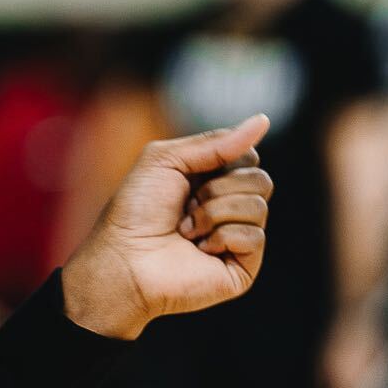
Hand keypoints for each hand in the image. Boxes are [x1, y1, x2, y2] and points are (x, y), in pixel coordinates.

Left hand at [61, 114, 272, 339]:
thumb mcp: (166, 159)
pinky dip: (222, 237)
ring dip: (214, 213)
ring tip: (187, 229)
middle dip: (218, 187)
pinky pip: (255, 236)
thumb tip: (262, 121)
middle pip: (260, 179)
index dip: (226, 157)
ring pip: (259, 205)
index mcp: (210, 178)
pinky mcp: (243, 265)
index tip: (194, 171)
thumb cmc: (135, 209)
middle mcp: (227, 206)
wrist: (124, 258)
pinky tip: (199, 249)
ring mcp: (237, 236)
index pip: (248, 155)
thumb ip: (214, 142)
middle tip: (187, 203)